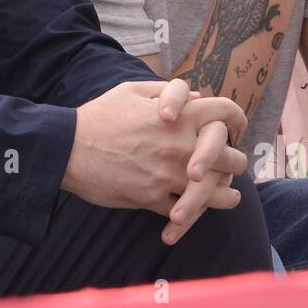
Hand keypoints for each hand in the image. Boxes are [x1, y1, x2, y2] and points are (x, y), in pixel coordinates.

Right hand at [64, 79, 246, 236]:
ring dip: (226, 195)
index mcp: (181, 115)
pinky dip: (191, 216)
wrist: (69, 149)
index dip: (238, 118)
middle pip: (231, 158)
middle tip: (233, 167)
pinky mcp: (154, 199)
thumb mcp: (131, 91)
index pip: (226, 112)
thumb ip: (167, 92)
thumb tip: (197, 97)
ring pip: (216, 193)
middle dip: (235, 163)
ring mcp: (169, 175)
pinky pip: (185, 213)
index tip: (238, 127)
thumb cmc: (99, 116)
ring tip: (230, 196)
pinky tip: (193, 214)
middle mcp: (181, 145)